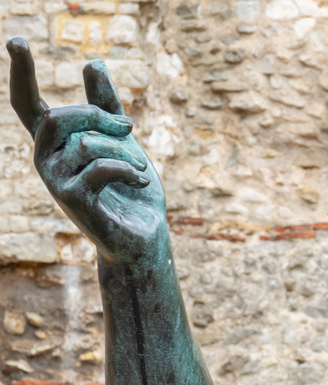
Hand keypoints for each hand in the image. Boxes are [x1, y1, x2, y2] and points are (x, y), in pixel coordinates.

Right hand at [7, 38, 166, 261]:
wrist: (144, 236)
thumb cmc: (131, 189)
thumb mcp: (122, 141)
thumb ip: (106, 106)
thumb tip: (92, 63)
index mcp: (54, 144)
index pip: (27, 104)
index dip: (22, 74)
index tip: (17, 40)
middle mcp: (45, 161)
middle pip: (59, 116)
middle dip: (100, 116)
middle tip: (130, 127)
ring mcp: (55, 182)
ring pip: (85, 143)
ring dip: (123, 150)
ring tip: (141, 168)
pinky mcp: (74, 200)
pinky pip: (100, 167)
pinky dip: (128, 169)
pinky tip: (143, 180)